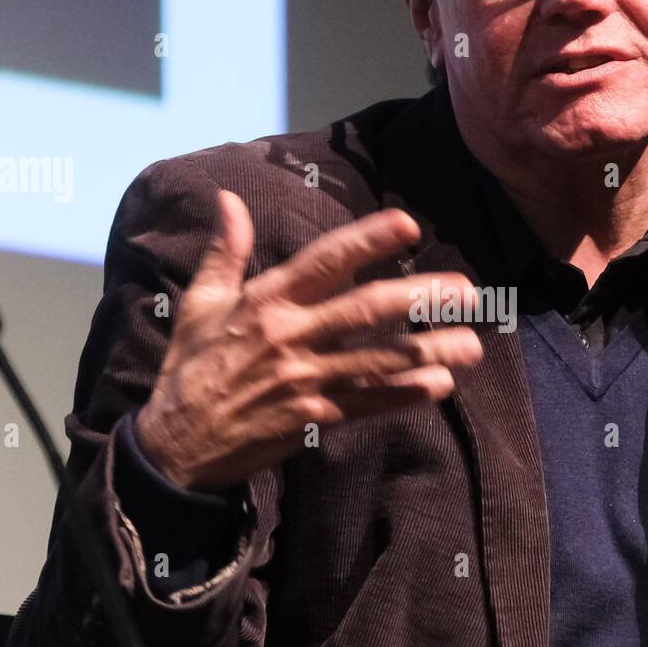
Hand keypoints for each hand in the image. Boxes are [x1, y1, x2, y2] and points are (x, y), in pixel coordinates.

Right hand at [135, 190, 483, 490]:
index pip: (325, 261)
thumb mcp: (199, 305)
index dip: (368, 241)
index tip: (409, 224)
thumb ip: (225, 252)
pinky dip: (404, 395)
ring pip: (376, 361)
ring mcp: (303, 379)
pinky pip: (367, 404)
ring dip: (428, 351)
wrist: (175, 447)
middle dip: (419, 298)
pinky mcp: (311, 418)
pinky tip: (440, 386)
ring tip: (472, 345)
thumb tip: (229, 199)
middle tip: (467, 292)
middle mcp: (289, 336)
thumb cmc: (191, 370)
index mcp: (266, 301)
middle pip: (365, 310)